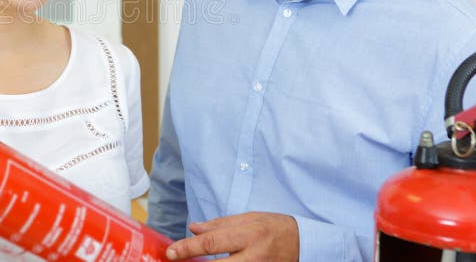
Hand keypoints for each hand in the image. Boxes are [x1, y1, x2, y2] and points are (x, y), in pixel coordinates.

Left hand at [165, 212, 298, 260]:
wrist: (305, 244)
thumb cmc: (274, 227)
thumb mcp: (249, 218)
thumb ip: (220, 224)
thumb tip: (193, 227)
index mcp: (249, 235)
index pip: (212, 243)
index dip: (188, 248)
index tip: (171, 252)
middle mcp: (253, 256)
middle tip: (175, 260)